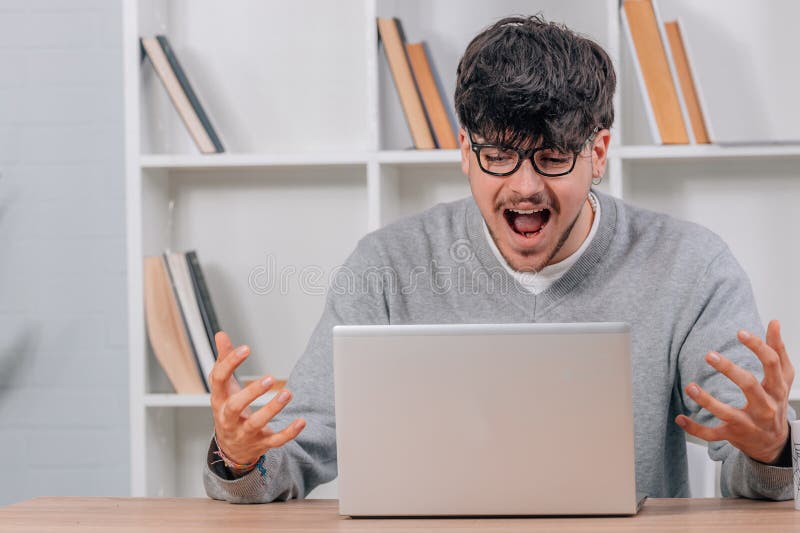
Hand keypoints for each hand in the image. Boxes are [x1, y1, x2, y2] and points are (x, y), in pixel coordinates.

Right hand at [210, 331, 305, 466]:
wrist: (230, 448)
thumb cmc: (228, 409)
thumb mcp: (223, 387)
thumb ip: (223, 360)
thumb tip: (221, 335)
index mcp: (219, 399)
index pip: (219, 380)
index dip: (230, 363)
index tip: (246, 348)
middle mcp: (229, 418)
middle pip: (235, 406)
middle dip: (251, 392)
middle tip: (269, 378)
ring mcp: (244, 432)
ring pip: (256, 423)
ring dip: (272, 409)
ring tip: (287, 393)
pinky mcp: (261, 443)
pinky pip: (275, 440)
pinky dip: (288, 432)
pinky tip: (301, 421)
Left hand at [675, 320, 794, 463]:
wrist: (774, 442)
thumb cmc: (775, 402)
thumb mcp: (782, 377)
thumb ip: (777, 350)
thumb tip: (774, 322)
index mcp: (777, 388)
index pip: (772, 364)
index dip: (757, 347)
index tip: (740, 332)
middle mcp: (765, 407)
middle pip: (749, 385)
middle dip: (729, 370)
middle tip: (709, 355)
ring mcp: (748, 423)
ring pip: (727, 413)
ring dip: (706, 400)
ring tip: (689, 386)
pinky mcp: (733, 435)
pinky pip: (713, 434)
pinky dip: (695, 428)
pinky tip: (680, 418)